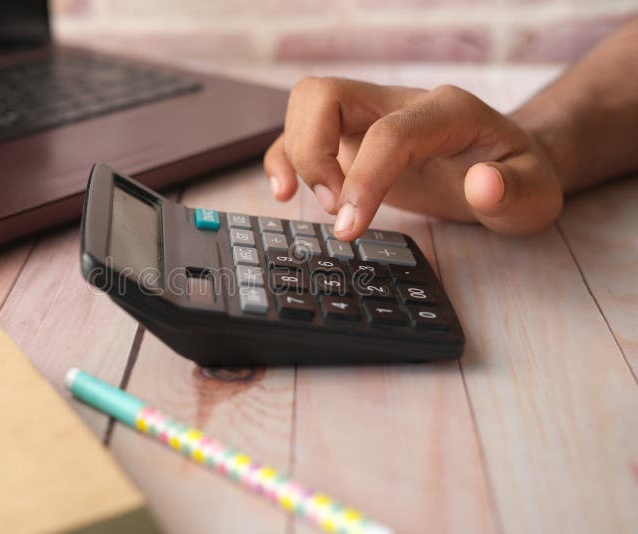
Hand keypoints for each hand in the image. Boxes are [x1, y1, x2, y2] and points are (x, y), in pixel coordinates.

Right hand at [263, 77, 563, 240]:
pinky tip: (286, 193)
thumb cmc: (517, 179)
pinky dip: (285, 158)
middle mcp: (401, 103)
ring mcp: (371, 115)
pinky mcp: (351, 136)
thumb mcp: (535, 194)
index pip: (389, 132)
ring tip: (322, 204)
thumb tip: (482, 185)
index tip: (348, 227)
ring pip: (308, 104)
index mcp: (447, 110)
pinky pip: (302, 130)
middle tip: (333, 208)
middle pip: (328, 95)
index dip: (362, 179)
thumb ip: (514, 190)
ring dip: (297, 155)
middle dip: (314, 155)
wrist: (506, 167)